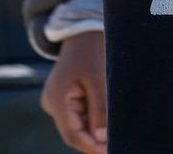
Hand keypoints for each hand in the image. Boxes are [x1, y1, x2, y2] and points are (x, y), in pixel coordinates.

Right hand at [40, 31, 106, 153]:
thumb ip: (100, 111)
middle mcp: (53, 102)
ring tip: (115, 117)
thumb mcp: (99, 79)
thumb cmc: (92, 50)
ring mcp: (58, 101)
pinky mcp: (66, 98)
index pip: (72, 135)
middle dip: (96, 138)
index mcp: (56, 98)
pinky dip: (95, 118)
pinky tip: (107, 112)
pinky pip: (81, 116)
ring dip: (97, 127)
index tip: (112, 151)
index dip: (92, 147)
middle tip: (120, 140)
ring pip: (80, 125)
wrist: (84, 29)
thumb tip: (102, 139)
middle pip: (75, 132)